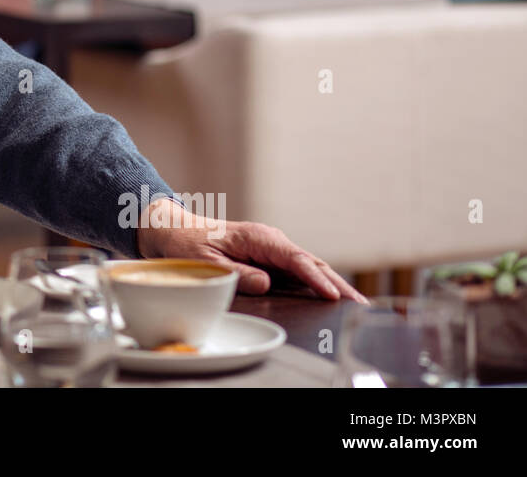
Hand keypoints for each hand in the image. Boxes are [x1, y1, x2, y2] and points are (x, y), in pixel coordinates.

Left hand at [135, 198, 366, 302]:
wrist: (175, 231)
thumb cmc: (188, 245)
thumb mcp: (207, 262)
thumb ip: (237, 273)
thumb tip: (267, 284)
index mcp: (258, 238)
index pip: (294, 259)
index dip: (315, 278)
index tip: (333, 295)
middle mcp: (271, 241)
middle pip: (311, 263)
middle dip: (337, 284)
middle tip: (361, 306)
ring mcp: (273, 250)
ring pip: (310, 268)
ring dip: (334, 284)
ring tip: (357, 305)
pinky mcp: (272, 259)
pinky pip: (299, 272)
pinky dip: (319, 284)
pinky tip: (334, 298)